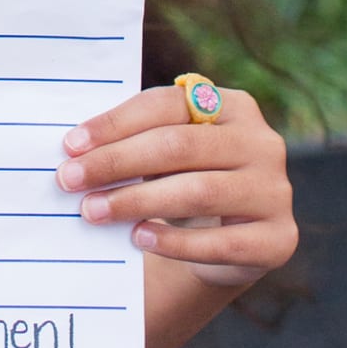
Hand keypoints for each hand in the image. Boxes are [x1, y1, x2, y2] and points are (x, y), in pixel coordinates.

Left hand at [56, 85, 296, 289]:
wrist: (231, 243)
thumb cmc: (185, 182)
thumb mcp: (167, 155)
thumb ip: (134, 142)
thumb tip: (72, 152)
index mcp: (232, 106)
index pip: (167, 105)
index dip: (115, 124)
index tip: (70, 146)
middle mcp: (262, 143)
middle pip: (179, 146)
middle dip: (116, 162)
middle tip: (69, 181)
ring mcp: (274, 191)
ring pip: (198, 191)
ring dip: (137, 201)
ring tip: (92, 211)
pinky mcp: (277, 238)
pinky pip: (221, 242)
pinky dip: (174, 242)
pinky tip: (138, 238)